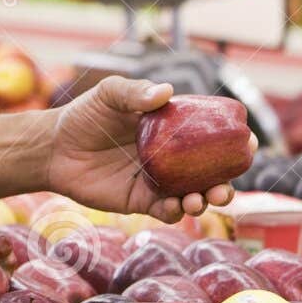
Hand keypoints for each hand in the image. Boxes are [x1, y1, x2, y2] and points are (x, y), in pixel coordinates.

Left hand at [45, 77, 253, 223]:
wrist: (53, 147)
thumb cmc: (83, 115)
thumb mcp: (109, 94)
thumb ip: (135, 91)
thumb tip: (165, 92)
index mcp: (171, 131)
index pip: (210, 137)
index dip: (232, 142)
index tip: (248, 144)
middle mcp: (170, 158)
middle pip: (210, 171)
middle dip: (228, 180)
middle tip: (229, 181)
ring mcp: (157, 180)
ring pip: (193, 194)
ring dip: (206, 199)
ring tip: (204, 197)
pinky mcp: (139, 200)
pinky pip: (165, 210)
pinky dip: (177, 211)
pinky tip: (179, 206)